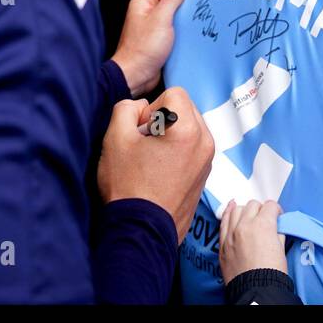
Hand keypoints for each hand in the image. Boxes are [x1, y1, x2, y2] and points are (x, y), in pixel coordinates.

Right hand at [97, 88, 214, 241]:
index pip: (174, 92)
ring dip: (170, 134)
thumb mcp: (115, 137)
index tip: (141, 132)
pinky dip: (177, 150)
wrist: (140, 230)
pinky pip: (193, 146)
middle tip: (144, 144)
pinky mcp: (204, 174)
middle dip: (163, 118)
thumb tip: (141, 108)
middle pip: (185, 108)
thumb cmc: (128, 186)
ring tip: (151, 158)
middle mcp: (205, 142)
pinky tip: (159, 170)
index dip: (151, 108)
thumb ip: (126, 108)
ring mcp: (207, 160)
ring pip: (189, 127)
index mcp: (188, 129)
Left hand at [111, 0, 190, 96]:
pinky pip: (175, 27)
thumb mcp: (161, 19)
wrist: (135, 76)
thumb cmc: (143, 49)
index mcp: (145, 1)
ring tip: (196, 23)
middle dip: (186, 2)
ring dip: (186, 17)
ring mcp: (154, 24)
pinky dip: (184, 29)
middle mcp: (148, 10)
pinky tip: (191, 34)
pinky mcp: (160, 37)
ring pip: (176, 13)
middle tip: (198, 9)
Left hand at [219, 200, 287, 281]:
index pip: (270, 206)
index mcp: (263, 225)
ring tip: (249, 216)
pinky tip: (231, 208)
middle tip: (265, 219)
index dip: (276, 210)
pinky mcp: (223, 244)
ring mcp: (231, 234)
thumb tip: (276, 229)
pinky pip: (223, 221)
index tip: (277, 216)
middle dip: (261, 210)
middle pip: (253, 205)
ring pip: (237, 209)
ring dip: (245, 211)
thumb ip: (277, 234)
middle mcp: (245, 225)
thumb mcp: (281, 250)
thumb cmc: (270, 274)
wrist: (256, 291)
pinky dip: (228, 213)